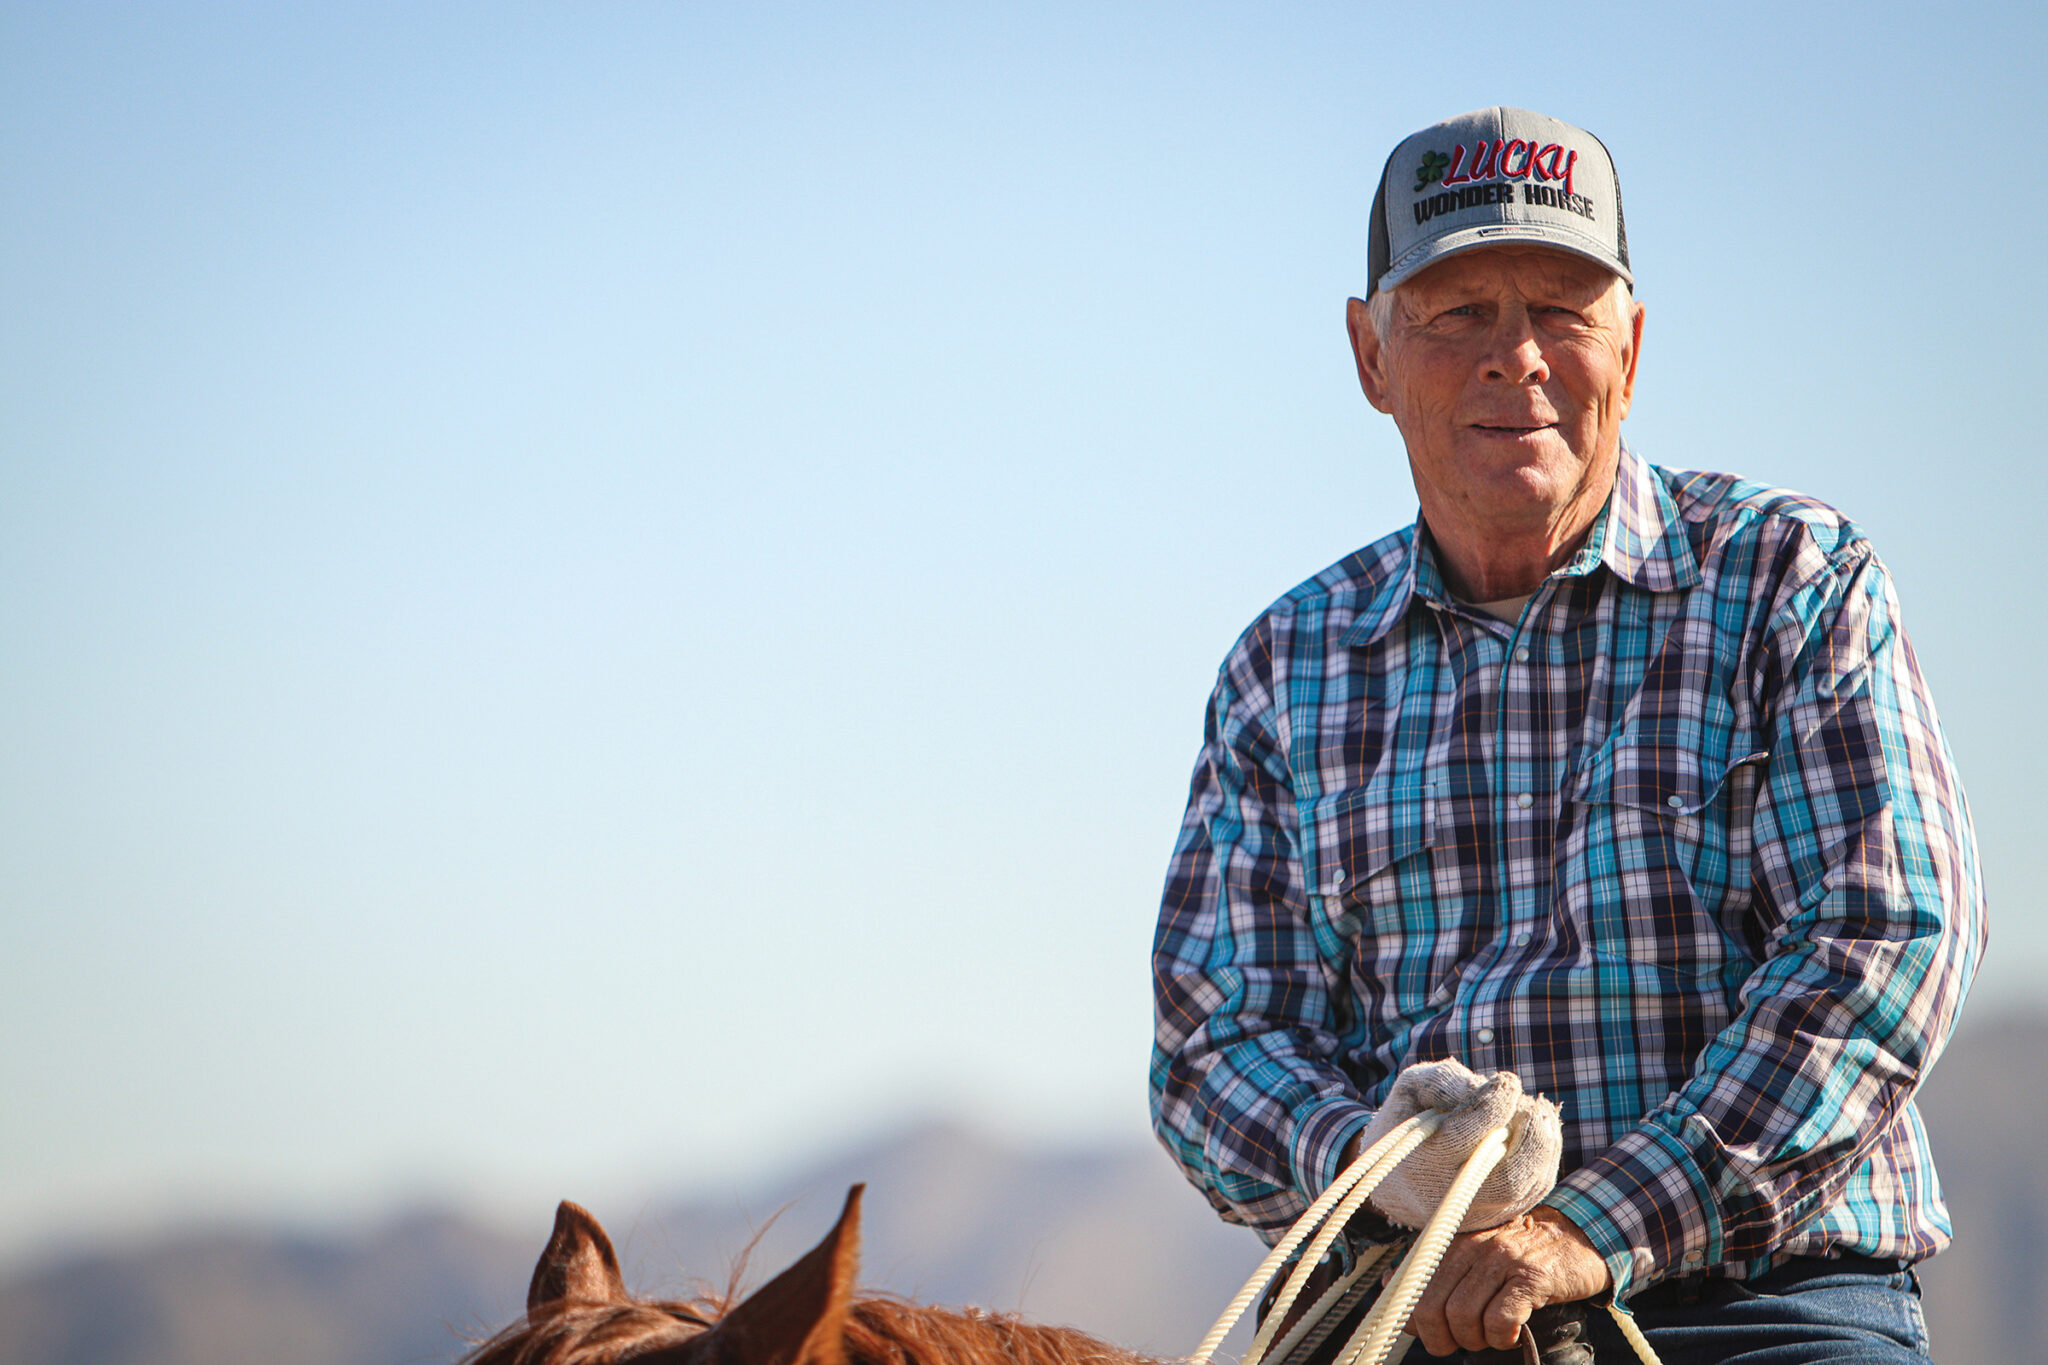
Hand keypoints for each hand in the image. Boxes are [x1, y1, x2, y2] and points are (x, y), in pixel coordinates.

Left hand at [1400, 1207, 1609, 1354]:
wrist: (1579, 1234)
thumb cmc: (1522, 1250)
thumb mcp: (1474, 1251)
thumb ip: (1435, 1268)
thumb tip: (1390, 1284)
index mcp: (1453, 1240)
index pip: (1411, 1284)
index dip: (1413, 1319)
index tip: (1427, 1332)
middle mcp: (1472, 1245)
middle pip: (1431, 1306)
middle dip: (1440, 1338)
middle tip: (1460, 1342)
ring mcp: (1502, 1260)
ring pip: (1462, 1315)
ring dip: (1473, 1340)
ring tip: (1489, 1336)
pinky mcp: (1532, 1278)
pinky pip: (1500, 1319)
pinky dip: (1500, 1337)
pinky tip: (1511, 1335)